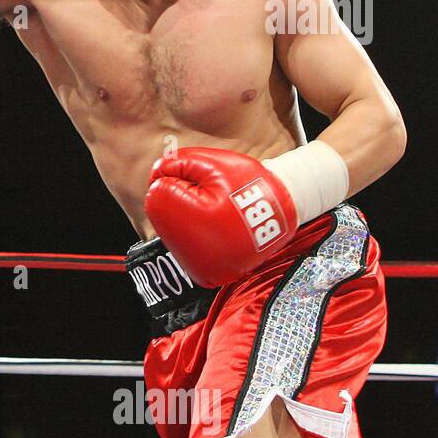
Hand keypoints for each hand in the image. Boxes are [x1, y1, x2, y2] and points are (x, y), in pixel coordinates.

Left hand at [144, 147, 298, 287]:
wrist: (281, 211)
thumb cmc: (249, 183)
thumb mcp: (214, 162)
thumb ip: (179, 163)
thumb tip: (156, 172)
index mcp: (198, 220)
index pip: (157, 194)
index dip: (172, 178)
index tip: (193, 177)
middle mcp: (198, 253)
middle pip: (161, 217)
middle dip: (177, 200)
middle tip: (208, 195)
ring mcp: (202, 267)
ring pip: (171, 233)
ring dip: (183, 218)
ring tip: (214, 210)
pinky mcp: (208, 275)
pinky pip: (185, 248)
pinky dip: (192, 234)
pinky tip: (212, 225)